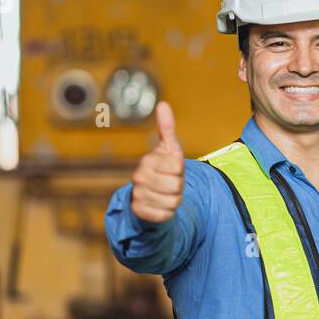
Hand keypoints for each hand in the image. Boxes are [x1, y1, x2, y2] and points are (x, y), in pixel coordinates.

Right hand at [130, 101, 183, 223]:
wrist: (149, 195)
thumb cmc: (162, 170)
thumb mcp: (168, 149)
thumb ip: (167, 128)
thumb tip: (163, 104)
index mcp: (147, 161)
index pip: (178, 166)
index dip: (180, 170)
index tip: (172, 170)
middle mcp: (139, 177)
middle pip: (176, 185)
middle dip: (179, 186)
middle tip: (170, 184)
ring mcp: (138, 195)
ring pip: (173, 201)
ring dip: (174, 200)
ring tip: (165, 194)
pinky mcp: (139, 212)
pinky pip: (165, 215)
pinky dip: (168, 212)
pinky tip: (160, 206)